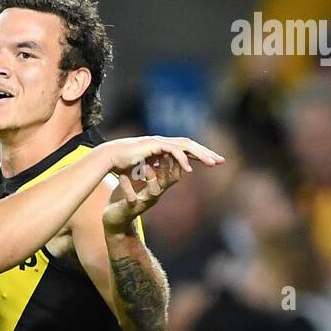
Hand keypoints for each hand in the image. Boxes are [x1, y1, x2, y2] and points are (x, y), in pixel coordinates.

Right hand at [102, 134, 223, 180]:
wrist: (109, 158)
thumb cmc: (122, 167)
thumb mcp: (139, 174)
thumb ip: (148, 178)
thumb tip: (148, 188)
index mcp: (163, 149)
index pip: (187, 151)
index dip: (200, 156)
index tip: (212, 163)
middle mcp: (164, 143)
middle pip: (190, 146)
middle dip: (206, 153)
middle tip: (221, 161)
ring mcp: (160, 143)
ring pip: (185, 146)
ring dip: (199, 155)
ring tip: (212, 164)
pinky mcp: (154, 146)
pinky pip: (172, 151)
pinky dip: (181, 160)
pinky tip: (189, 170)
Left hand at [103, 152, 183, 230]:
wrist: (117, 217)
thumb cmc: (133, 195)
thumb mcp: (146, 181)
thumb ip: (155, 168)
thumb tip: (165, 150)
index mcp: (159, 186)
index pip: (174, 174)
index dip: (177, 162)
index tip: (173, 148)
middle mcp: (154, 194)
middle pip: (168, 182)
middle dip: (167, 168)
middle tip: (164, 155)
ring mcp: (143, 202)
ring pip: (154, 191)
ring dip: (150, 176)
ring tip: (144, 165)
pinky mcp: (130, 208)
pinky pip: (131, 198)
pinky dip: (127, 187)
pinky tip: (122, 176)